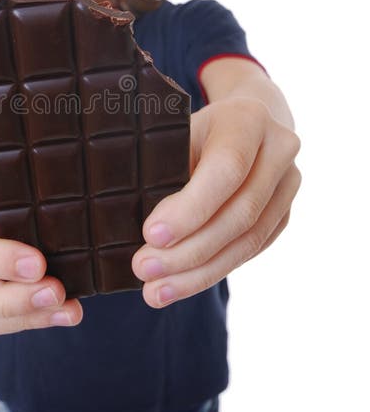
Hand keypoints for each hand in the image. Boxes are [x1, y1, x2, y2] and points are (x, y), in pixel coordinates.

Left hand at [132, 97, 300, 307]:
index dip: (190, 207)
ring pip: (248, 240)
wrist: (247, 121)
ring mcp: (288, 186)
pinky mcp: (283, 215)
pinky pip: (250, 252)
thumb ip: (162, 162)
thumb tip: (122, 212)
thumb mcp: (178, 127)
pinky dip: (212, 271)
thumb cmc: (198, 127)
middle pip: (239, 213)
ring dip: (199, 272)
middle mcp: (278, 150)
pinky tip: (179, 284)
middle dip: (189, 249)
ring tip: (156, 291)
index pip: (226, 169)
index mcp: (248, 120)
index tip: (150, 234)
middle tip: (143, 269)